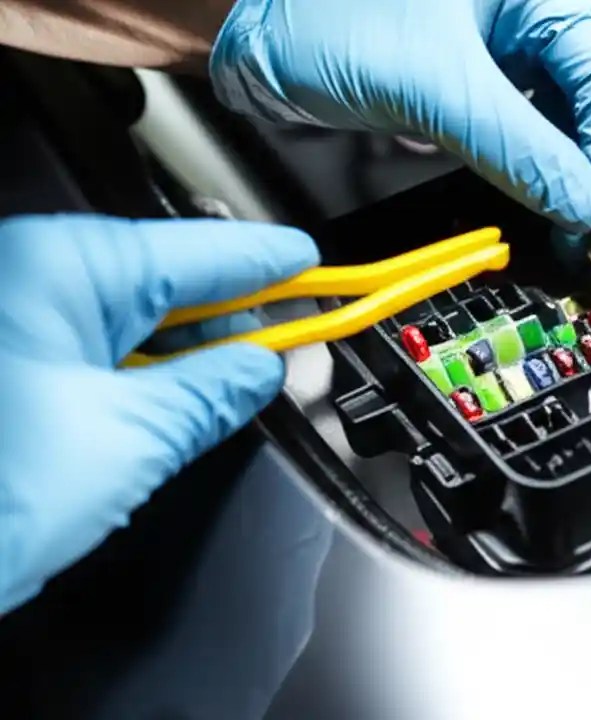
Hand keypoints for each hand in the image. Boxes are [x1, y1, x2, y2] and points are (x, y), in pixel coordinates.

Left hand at [0, 214, 318, 612]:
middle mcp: (28, 279)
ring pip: (131, 323)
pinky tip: (190, 397)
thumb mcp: (132, 436)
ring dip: (195, 354)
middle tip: (300, 341)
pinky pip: (98, 355)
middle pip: (164, 283)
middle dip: (237, 316)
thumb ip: (213, 392)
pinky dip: (150, 376)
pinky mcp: (12, 370)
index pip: (193, 249)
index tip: (308, 263)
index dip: (264, 261)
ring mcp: (16, 325)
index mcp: (57, 266)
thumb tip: (264, 369)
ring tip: (256, 379)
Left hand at [209, 0, 590, 257]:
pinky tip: (560, 199)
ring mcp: (527, 37)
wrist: (254, 20)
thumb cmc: (321, 12)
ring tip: (586, 224)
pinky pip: (555, 121)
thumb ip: (517, 149)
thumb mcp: (430, 86)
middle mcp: (547, 4)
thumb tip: (580, 208)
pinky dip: (562, 166)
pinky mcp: (501, 75)